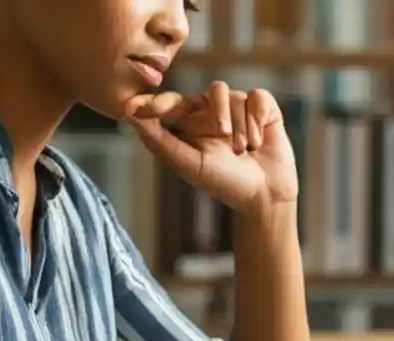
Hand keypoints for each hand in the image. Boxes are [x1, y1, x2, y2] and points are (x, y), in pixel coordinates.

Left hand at [124, 82, 296, 215]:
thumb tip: (129, 115)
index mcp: (190, 121)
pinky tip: (260, 141)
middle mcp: (213, 109)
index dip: (161, 102)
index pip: (173, 101)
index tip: (142, 106)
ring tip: (246, 152)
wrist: (264, 195)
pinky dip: (258, 120)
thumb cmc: (223, 183)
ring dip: (242, 128)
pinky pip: (258, 98)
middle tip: (224, 136)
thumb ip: (159, 140)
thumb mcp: (188, 164)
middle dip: (220, 115)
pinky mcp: (263, 107)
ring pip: (237, 96)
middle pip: (214, 91)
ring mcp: (239, 106)